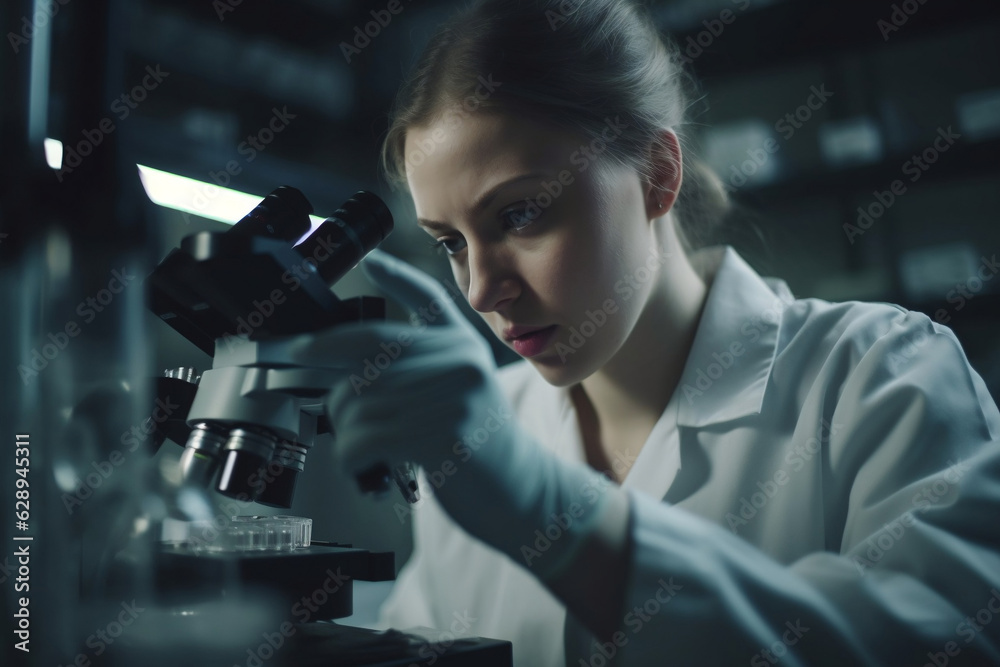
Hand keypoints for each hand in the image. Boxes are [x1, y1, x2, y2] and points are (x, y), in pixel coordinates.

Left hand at [288, 249, 625, 589]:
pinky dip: (352, 460)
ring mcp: (454, 394)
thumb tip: (351, 371)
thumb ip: (420, 370)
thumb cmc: (477, 446)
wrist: (521, 491)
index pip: (425, 296)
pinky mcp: (443, 434)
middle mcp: (460, 359)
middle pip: (366, 357)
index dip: (395, 275)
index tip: (369, 261)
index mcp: (463, 345)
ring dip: (346, 437)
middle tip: (341, 424)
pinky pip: (365, 439)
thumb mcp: (460, 392)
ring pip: (358, 402)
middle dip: (339, 398)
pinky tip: (369, 470)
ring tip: (364, 455)